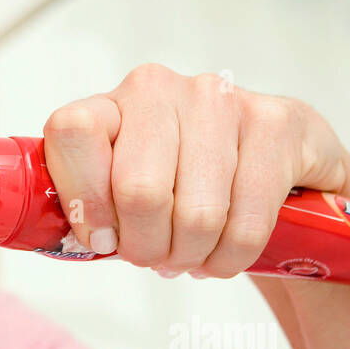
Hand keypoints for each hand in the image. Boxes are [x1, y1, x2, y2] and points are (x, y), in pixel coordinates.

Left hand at [41, 63, 349, 276]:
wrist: (276, 171)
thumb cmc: (183, 187)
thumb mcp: (124, 192)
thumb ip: (91, 208)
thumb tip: (84, 239)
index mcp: (111, 103)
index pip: (72, 131)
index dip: (84, 200)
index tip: (102, 239)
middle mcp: (161, 90)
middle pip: (137, 190)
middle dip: (147, 247)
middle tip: (156, 258)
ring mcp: (222, 101)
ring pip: (195, 214)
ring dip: (191, 255)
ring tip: (191, 255)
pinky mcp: (276, 125)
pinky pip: (246, 222)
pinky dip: (231, 257)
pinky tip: (224, 253)